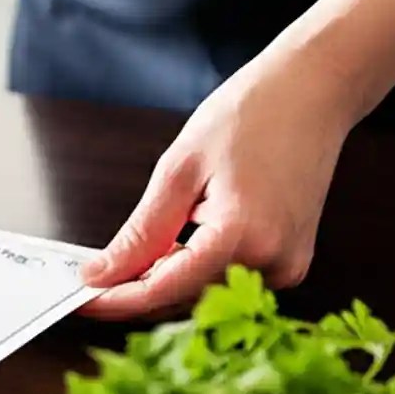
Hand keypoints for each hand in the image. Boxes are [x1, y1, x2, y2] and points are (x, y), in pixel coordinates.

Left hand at [78, 45, 360, 319]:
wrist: (313, 92)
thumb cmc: (253, 115)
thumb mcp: (179, 171)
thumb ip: (142, 233)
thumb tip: (103, 273)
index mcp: (244, 235)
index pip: (165, 291)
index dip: (116, 301)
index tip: (81, 299)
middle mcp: (273, 261)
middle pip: (183, 300)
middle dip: (133, 291)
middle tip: (92, 273)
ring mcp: (287, 266)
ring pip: (203, 294)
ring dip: (162, 281)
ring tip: (131, 254)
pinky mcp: (290, 261)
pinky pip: (226, 279)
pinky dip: (192, 270)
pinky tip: (174, 246)